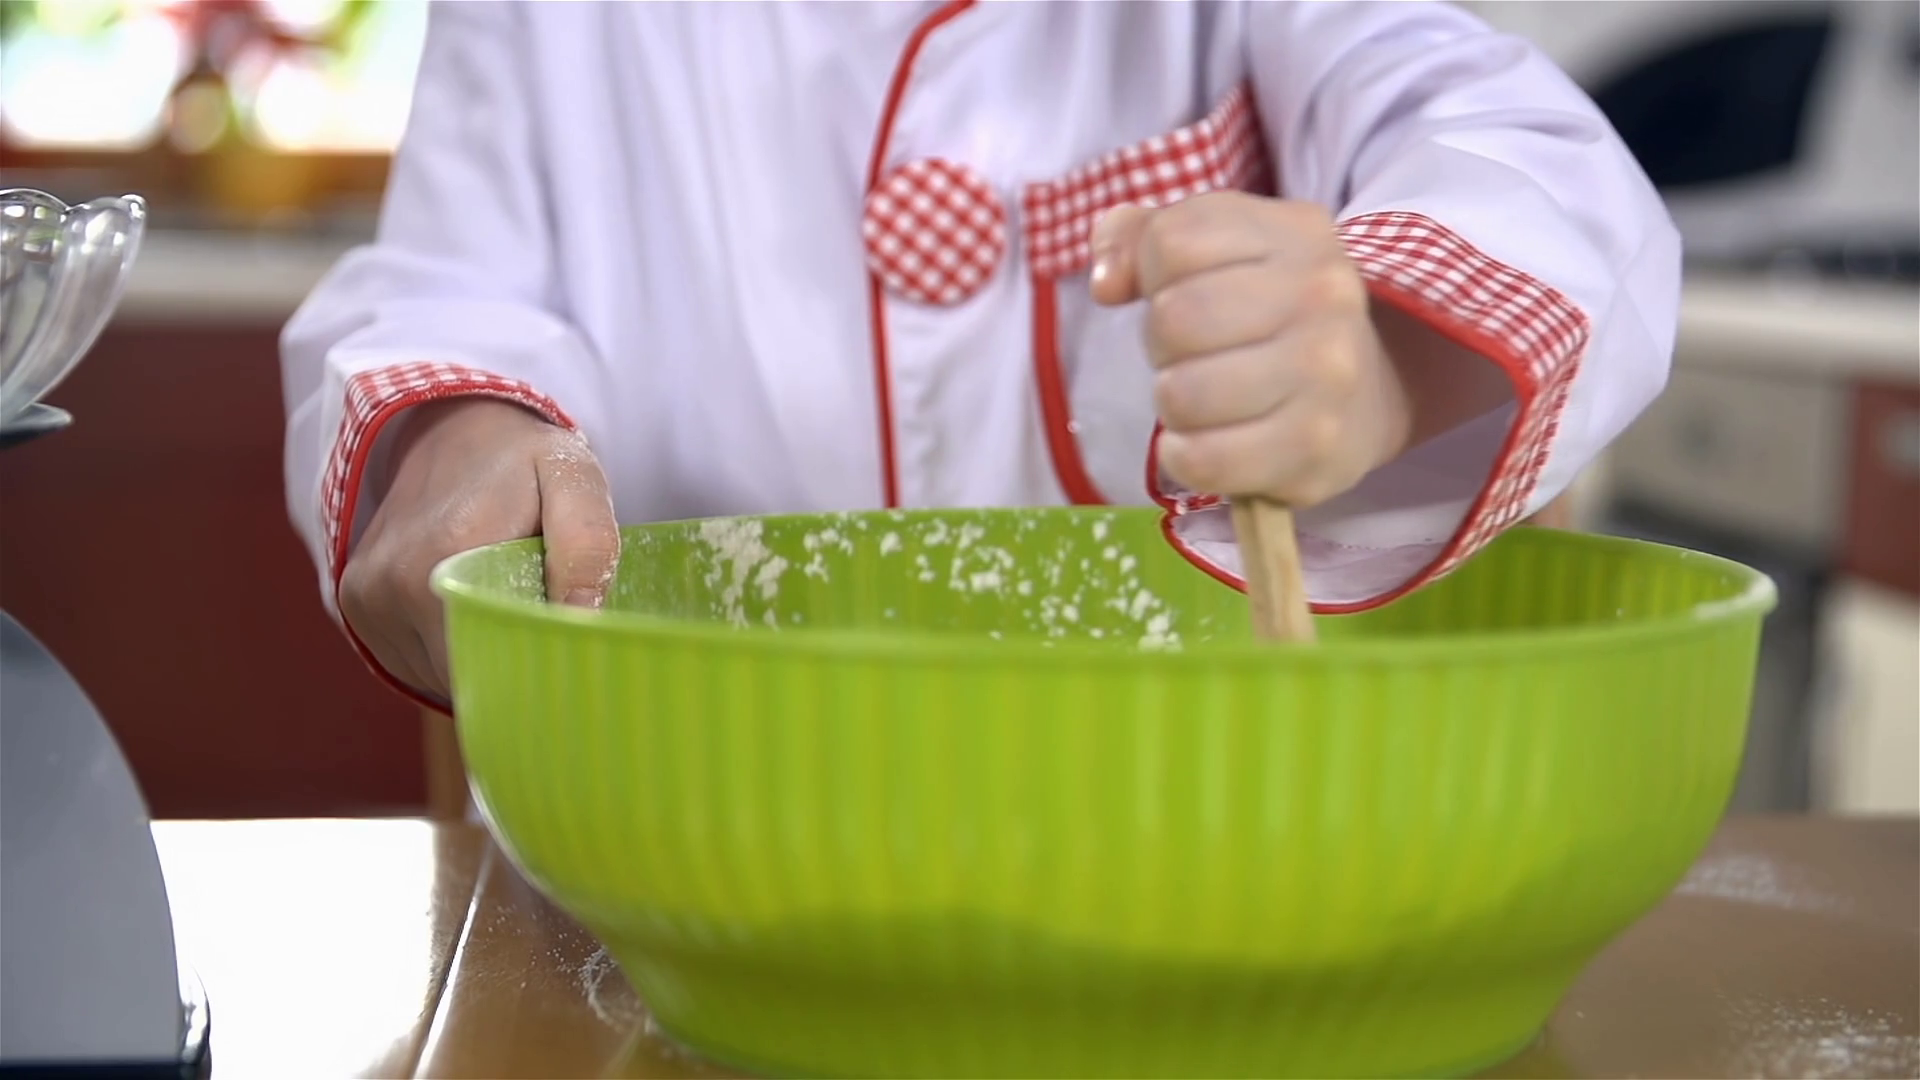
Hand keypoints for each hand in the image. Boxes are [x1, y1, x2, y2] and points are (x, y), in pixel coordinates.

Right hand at [338, 398, 619, 699]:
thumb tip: (583, 619)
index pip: (497, 662)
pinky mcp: (357, 607)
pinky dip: (451, 653)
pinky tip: (472, 610)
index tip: (568, 663)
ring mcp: (366, 599)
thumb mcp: (573, 478)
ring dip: (480, 661)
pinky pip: (414, 663)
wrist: (454, 429)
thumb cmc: (523, 460)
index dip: (536, 672)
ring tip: (506, 608)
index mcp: (449, 551)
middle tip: (547, 634)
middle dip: (511, 669)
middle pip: (466, 675)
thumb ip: (587, 544)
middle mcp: (393, 583)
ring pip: (440, 676)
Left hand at [1088, 192, 1413, 507]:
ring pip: (1183, 393)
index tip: (1181, 290)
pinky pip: (1203, 459)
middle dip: (1163, 343)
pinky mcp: (1313, 448)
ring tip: (1204, 396)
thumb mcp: (1219, 246)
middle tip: (1193, 354)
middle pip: (1175, 319)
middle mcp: (1321, 295)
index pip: (1172, 241)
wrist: (1372, 387)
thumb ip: (1141, 236)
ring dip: (1173, 402)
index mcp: (1296, 231)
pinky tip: (1201, 442)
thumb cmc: (1270, 311)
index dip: (1151, 272)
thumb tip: (1107, 283)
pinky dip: (1183, 456)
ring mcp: (1324, 375)